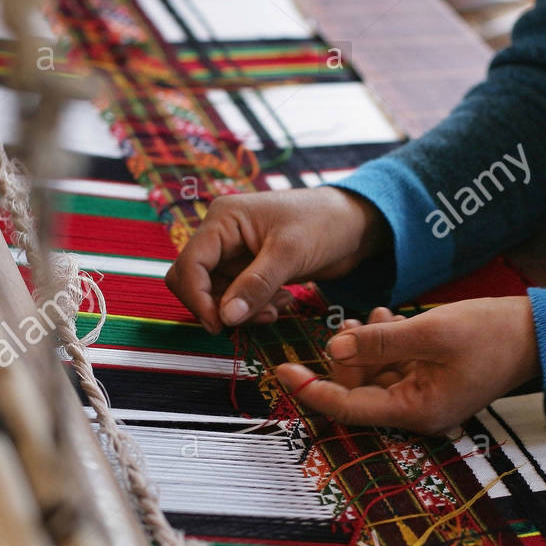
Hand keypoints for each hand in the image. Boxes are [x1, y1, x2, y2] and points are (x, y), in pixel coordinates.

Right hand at [165, 188, 385, 333]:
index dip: (197, 298)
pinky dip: (257, 308)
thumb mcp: (290, 253)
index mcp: (222, 219)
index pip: (189, 265)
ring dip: (244, 310)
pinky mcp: (249, 270)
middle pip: (196, 283)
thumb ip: (255, 285)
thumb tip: (224, 319)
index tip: (220, 325)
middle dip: (222, 306)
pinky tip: (283, 301)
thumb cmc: (324, 223)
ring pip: (218, 296)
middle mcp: (221, 235)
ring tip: (278, 307)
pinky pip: (238, 298)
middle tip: (258, 318)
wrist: (356, 224)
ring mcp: (234, 254)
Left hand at [275, 298, 540, 434]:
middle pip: (357, 392)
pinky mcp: (431, 382)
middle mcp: (417, 413)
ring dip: (364, 347)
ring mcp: (424, 399)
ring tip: (372, 313)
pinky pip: (393, 368)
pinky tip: (385, 317)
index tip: (281, 371)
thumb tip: (333, 350)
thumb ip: (379, 342)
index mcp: (416, 411)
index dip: (311, 390)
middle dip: (345, 359)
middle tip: (346, 322)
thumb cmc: (492, 333)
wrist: (541, 333)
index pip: (348, 408)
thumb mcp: (430, 331)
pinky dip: (383, 345)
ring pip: (373, 377)